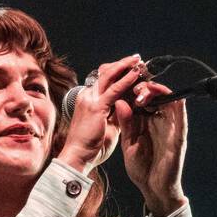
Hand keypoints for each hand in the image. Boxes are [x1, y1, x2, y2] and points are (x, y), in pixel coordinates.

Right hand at [58, 53, 146, 171]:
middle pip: (105, 73)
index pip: (104, 80)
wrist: (77, 157)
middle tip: (137, 58)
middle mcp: (87, 96)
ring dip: (125, 66)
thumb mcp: (108, 127)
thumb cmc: (91, 147)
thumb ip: (117, 115)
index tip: (132, 68)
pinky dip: (126, 80)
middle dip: (122, 64)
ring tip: (139, 61)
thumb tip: (128, 107)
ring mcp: (90, 99)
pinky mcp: (96, 107)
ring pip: (109, 75)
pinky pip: (114, 89)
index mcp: (88, 100)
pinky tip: (136, 74)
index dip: (118, 72)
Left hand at [115, 78, 186, 209]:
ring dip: (158, 92)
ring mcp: (171, 128)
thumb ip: (126, 123)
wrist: (153, 189)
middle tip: (133, 88)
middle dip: (145, 86)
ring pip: (170, 101)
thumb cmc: (142, 169)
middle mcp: (160, 122)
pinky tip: (171, 98)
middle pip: (156, 95)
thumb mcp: (129, 144)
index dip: (134, 88)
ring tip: (143, 93)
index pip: (143, 98)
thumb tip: (119, 102)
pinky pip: (181, 118)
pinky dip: (178, 107)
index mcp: (146, 122)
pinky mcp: (179, 137)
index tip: (122, 86)